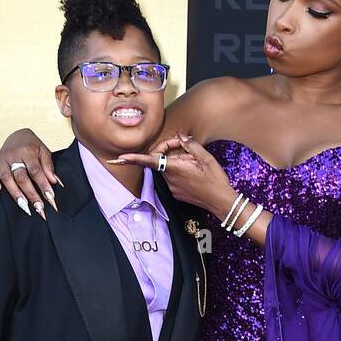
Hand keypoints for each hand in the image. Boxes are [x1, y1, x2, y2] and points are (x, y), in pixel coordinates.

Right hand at [0, 129, 63, 217]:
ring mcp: (2, 159)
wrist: (17, 136)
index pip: (36, 171)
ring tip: (25, 207)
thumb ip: (48, 166)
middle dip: (31, 194)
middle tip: (39, 208)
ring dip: (15, 194)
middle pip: (21, 177)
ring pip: (7, 178)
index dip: (43, 185)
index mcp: (27, 151)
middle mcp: (13, 155)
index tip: (50, 198)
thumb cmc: (32, 147)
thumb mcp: (44, 151)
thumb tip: (55, 182)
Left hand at [107, 135, 236, 219]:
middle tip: (187, 149)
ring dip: (176, 162)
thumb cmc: (216, 180)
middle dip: (170, 151)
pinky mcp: (176, 193)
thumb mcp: (206, 158)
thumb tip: (180, 137)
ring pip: (167, 168)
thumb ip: (190, 145)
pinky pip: (173, 177)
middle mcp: (170, 179)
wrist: (222, 202)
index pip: (149, 161)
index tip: (119, 158)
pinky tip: (194, 173)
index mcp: (176, 168)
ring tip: (195, 164)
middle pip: (162, 159)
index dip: (133, 158)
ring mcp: (172, 187)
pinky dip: (180, 171)